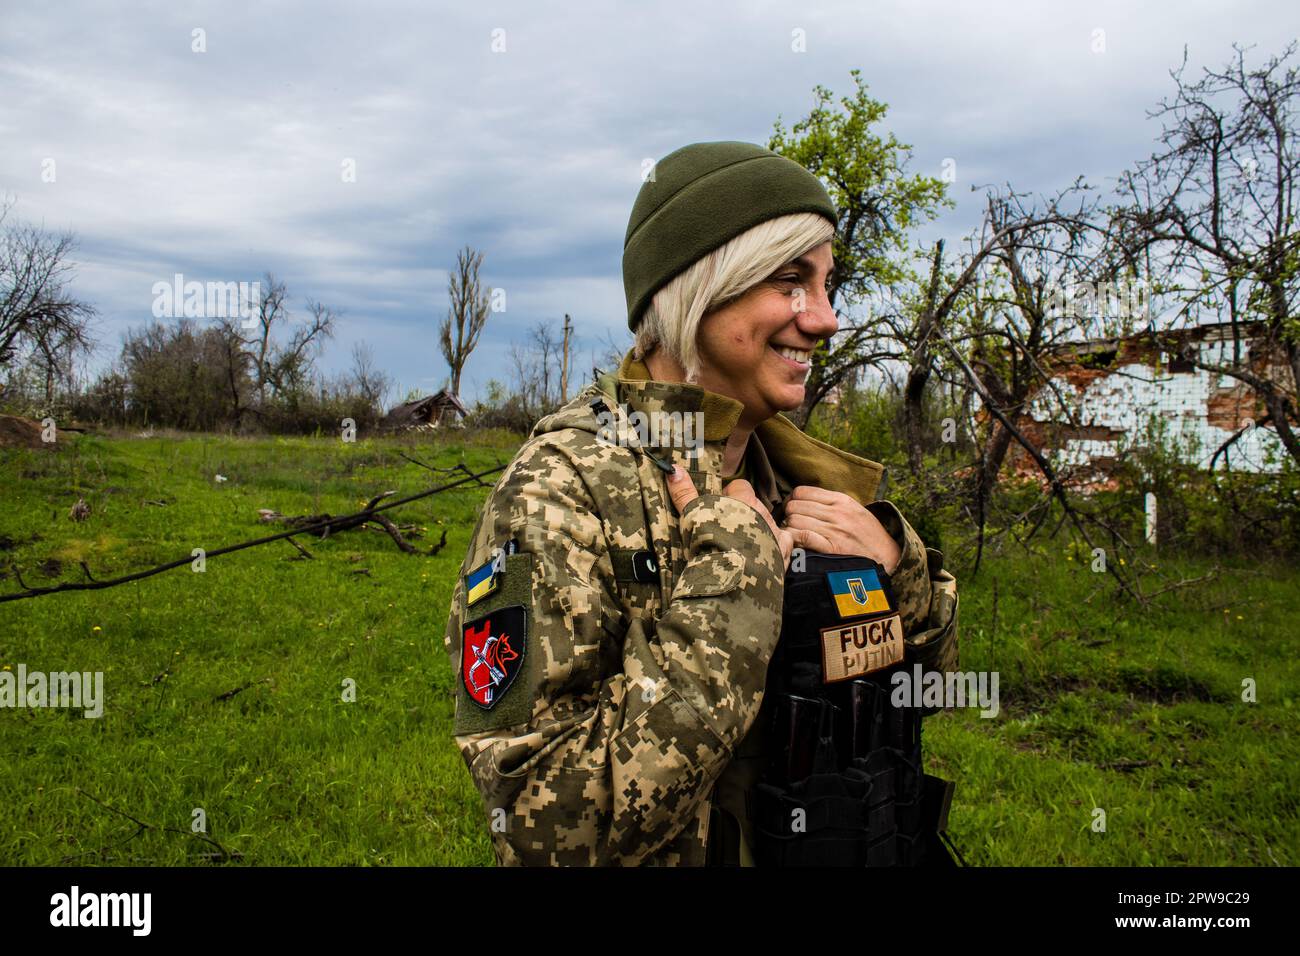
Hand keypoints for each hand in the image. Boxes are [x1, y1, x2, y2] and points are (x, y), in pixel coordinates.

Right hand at [666, 467, 794, 568]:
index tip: (719, 511)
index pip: (740, 486)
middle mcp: (763, 511)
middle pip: (755, 506)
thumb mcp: (693, 515)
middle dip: (746, 516)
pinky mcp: (786, 550)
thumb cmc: (713, 542)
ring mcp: (777, 530)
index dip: (730, 497)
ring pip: (770, 523)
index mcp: (743, 499)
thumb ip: (684, 492)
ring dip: (761, 530)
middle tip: (729, 532)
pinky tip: (768, 556)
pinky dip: (779, 547)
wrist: (735, 573)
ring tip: (745, 547)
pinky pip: (786, 542)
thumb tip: (673, 468)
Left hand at [781, 485, 900, 572]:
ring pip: (794, 520)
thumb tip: (806, 500)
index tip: (794, 511)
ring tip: (795, 536)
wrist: (888, 558)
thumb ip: (832, 503)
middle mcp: (837, 512)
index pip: (802, 491)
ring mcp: (835, 530)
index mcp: (841, 500)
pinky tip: (798, 544)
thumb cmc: (868, 535)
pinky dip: (795, 540)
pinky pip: (802, 536)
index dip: (793, 501)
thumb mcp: (854, 510)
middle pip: (794, 506)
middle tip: (792, 526)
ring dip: (790, 529)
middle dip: (788, 516)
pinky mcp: (832, 547)